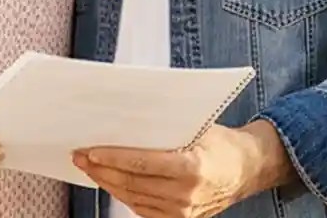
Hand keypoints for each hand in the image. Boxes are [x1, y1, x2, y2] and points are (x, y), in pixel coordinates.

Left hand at [72, 121, 292, 217]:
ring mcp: (183, 212)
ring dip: (108, 183)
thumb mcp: (197, 127)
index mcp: (192, 167)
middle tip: (80, 157)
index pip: (141, 163)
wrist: (246, 170)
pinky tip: (111, 182)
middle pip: (132, 182)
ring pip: (133, 198)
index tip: (90, 151)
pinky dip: (124, 195)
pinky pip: (143, 209)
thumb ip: (165, 128)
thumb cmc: (220, 143)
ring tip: (90, 169)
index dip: (112, 158)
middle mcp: (187, 194)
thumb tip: (126, 118)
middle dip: (101, 170)